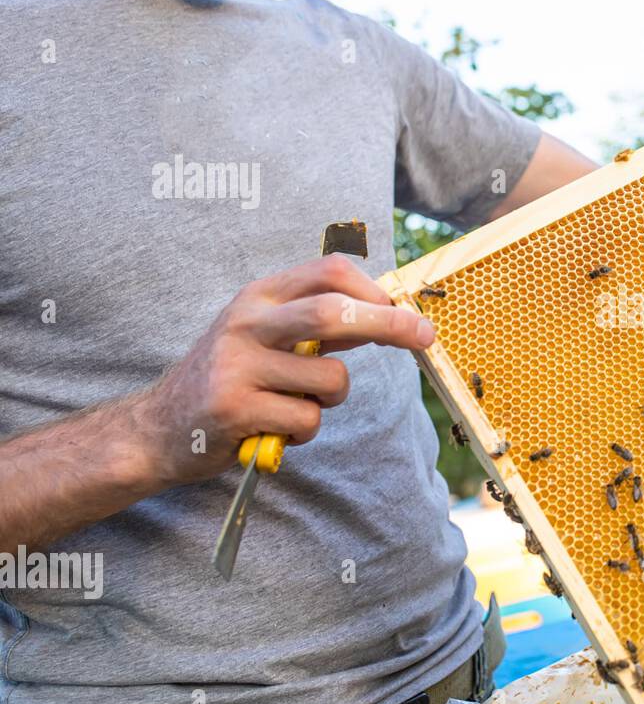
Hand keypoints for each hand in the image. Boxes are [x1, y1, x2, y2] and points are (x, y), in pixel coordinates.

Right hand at [142, 254, 434, 483]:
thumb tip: (386, 311)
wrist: (158, 428)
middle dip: (391, 323)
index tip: (404, 310)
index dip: (375, 289)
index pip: (328, 272)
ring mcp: (238, 364)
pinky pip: (308, 419)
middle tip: (425, 337)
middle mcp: (247, 322)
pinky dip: (306, 431)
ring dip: (331, 399)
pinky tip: (275, 429)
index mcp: (259, 297)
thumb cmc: (230, 378)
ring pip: (331, 378)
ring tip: (295, 403)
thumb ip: (321, 325)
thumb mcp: (268, 337)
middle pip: (335, 312)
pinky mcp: (235, 408)